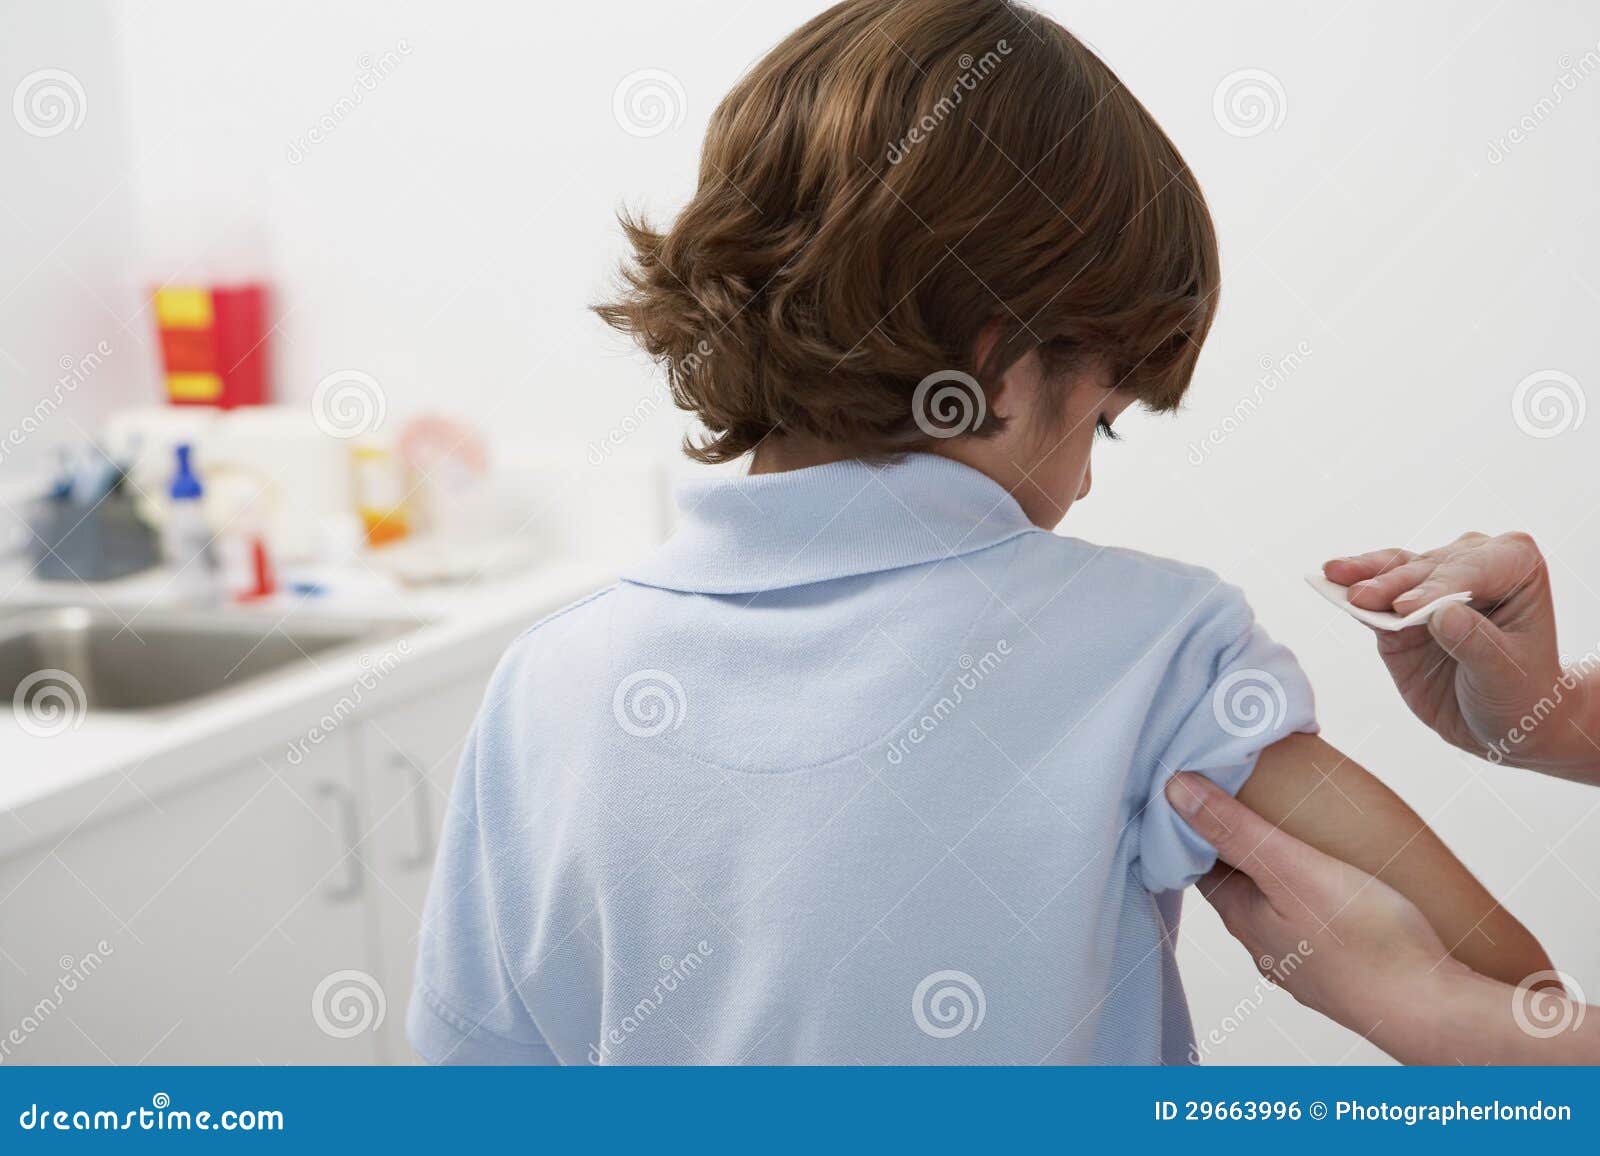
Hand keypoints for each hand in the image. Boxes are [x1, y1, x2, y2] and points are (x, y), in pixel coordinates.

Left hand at [1165, 772, 1461, 1051]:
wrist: (1433, 1014)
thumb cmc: (1367, 943)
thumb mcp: (1293, 870)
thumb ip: (1236, 830)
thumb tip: (1174, 790)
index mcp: (1242, 917)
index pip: (1197, 862)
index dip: (1195, 823)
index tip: (1201, 786)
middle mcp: (1262, 943)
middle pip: (1233, 882)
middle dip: (1234, 843)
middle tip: (1245, 796)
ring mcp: (1299, 962)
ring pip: (1271, 905)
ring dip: (1271, 870)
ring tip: (1287, 831)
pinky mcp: (1336, 969)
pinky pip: (1307, 924)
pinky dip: (1305, 896)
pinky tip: (1328, 885)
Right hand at [1323, 533, 1595, 778]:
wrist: (1498, 720)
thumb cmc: (1518, 694)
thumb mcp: (1505, 675)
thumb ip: (1475, 642)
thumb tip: (1441, 613)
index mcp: (1514, 566)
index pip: (1473, 568)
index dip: (1440, 586)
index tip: (1408, 610)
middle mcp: (1473, 563)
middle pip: (1427, 568)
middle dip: (1395, 584)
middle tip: (1362, 600)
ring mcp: (1433, 582)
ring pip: (1396, 571)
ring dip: (1366, 578)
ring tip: (1338, 583)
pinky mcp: (1399, 606)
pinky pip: (1374, 594)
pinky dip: (1351, 588)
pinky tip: (1329, 583)